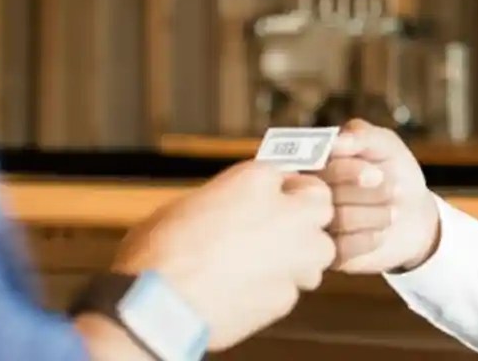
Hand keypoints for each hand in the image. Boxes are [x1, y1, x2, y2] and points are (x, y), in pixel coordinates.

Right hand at [110, 161, 335, 350]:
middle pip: (320, 206)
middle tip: (283, 227)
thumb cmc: (158, 251)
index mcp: (255, 180)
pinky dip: (278, 288)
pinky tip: (249, 291)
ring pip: (319, 251)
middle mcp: (286, 212)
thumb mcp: (187, 205)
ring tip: (267, 264)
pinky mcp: (288, 295)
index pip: (286, 172)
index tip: (270, 198)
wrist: (157, 304)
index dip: (278, 188)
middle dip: (305, 215)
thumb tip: (232, 210)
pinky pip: (293, 287)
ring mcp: (294, 255)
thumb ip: (224, 202)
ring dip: (300, 255)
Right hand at [318, 119, 439, 274]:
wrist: (414, 215)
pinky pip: (340, 249)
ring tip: (393, 212)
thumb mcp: (385, 146)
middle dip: (365, 192)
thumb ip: (362, 135)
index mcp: (311, 163)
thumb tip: (336, 141)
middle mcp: (304, 196)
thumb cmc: (394, 172)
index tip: (378, 173)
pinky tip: (381, 233)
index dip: (347, 170)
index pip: (314, 164)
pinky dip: (368, 239)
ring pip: (337, 220)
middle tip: (393, 190)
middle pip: (325, 193)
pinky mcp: (326, 256)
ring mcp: (313, 227)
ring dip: (374, 214)